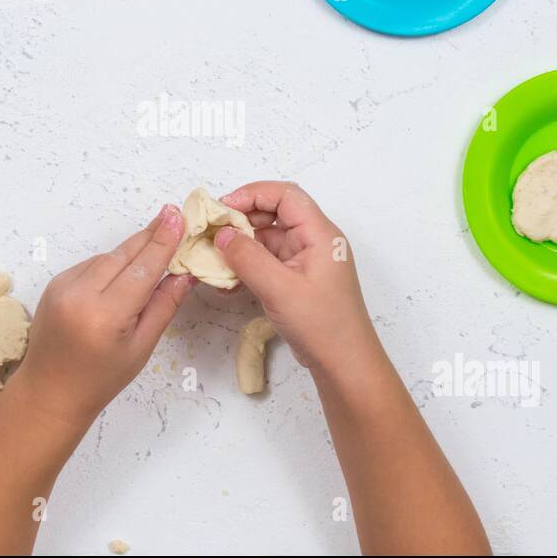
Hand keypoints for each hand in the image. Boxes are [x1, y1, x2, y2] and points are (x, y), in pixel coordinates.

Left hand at [11, 204, 194, 426]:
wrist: (50, 391)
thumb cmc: (100, 378)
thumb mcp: (141, 348)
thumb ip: (163, 306)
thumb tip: (183, 273)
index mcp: (104, 315)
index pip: (142, 268)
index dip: (163, 242)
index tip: (178, 217)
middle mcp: (79, 295)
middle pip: (123, 255)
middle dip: (150, 236)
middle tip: (173, 215)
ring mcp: (62, 287)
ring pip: (107, 257)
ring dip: (132, 251)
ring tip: (156, 245)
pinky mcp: (55, 284)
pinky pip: (91, 264)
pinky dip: (110, 264)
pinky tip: (124, 273)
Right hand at [215, 181, 381, 377]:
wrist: (344, 364)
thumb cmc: (323, 325)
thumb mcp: (280, 289)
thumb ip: (248, 258)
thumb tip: (222, 234)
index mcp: (320, 234)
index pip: (285, 195)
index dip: (252, 193)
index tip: (222, 207)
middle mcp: (314, 241)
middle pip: (275, 213)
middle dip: (242, 218)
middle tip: (212, 231)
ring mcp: (305, 261)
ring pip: (268, 238)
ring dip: (241, 244)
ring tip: (214, 256)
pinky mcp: (297, 279)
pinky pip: (268, 260)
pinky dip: (248, 264)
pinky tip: (227, 278)